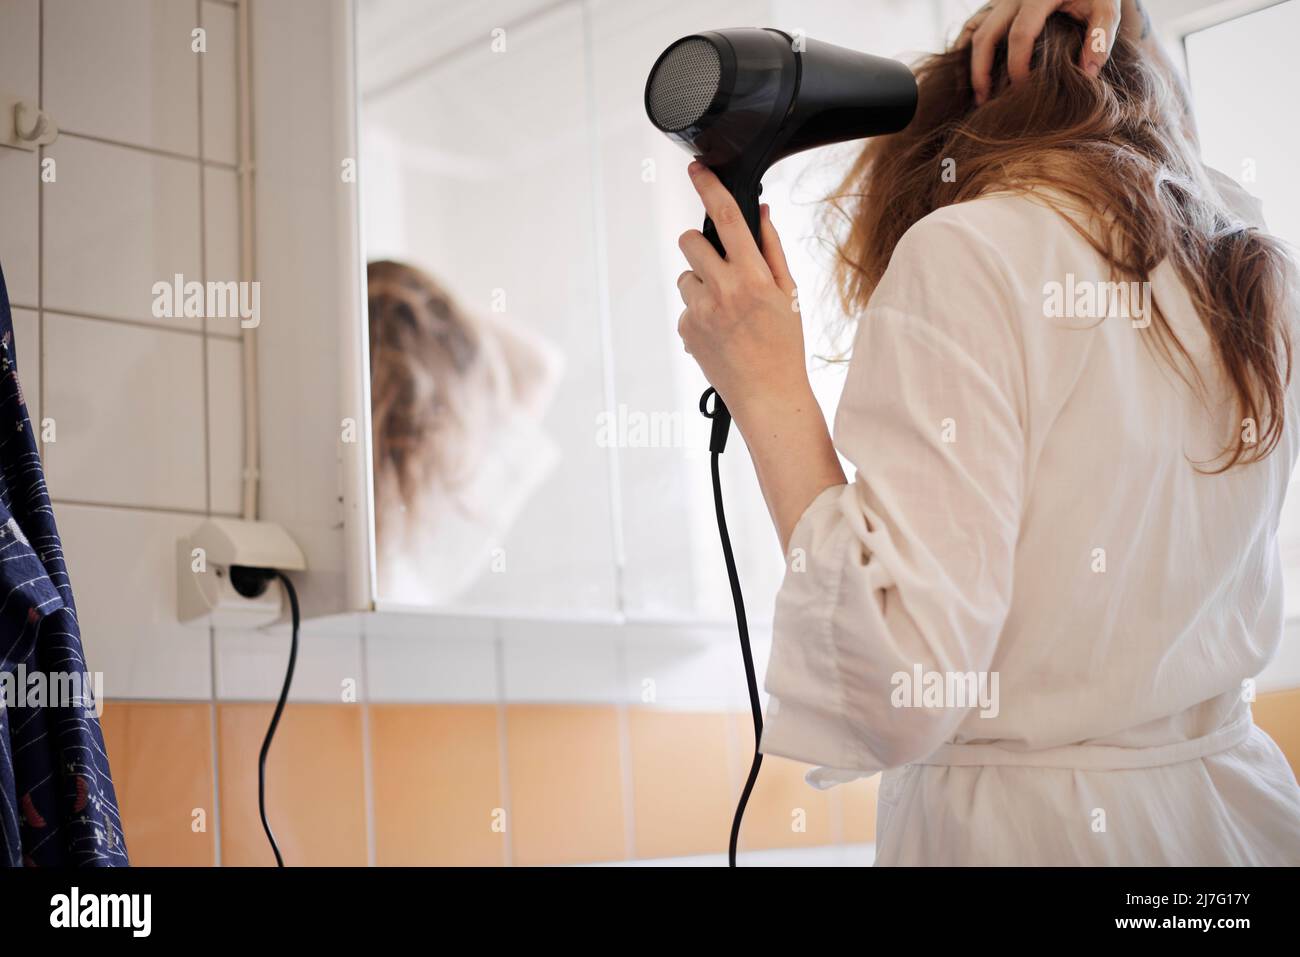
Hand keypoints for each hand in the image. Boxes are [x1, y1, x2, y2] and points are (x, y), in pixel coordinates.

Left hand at [676, 162, 808, 425]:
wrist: (767, 395)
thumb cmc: (784, 345)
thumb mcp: (788, 294)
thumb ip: (772, 250)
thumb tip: (760, 213)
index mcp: (753, 276)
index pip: (725, 218)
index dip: (708, 187)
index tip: (696, 170)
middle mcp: (723, 290)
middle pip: (688, 242)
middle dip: (700, 247)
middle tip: (720, 267)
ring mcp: (700, 312)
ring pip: (686, 276)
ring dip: (701, 284)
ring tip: (727, 311)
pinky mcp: (686, 330)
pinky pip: (685, 307)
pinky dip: (699, 313)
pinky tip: (720, 332)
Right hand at [955, 0, 1122, 103]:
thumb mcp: (1106, 8)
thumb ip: (1101, 37)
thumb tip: (1087, 74)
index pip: (1020, 35)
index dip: (1018, 66)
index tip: (1022, 91)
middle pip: (986, 35)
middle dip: (981, 71)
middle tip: (984, 101)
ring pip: (974, 31)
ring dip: (970, 63)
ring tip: (977, 93)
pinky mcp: (997, 4)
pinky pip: (973, 25)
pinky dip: (965, 48)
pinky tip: (969, 73)